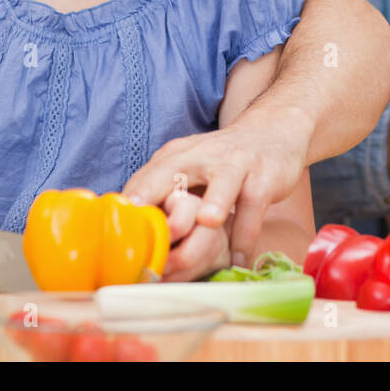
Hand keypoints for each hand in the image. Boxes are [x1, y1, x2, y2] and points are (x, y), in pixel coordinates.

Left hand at [122, 107, 311, 264]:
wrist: (273, 132)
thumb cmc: (222, 160)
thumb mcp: (188, 167)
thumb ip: (162, 191)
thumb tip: (129, 228)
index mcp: (178, 155)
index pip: (148, 175)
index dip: (132, 198)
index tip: (116, 222)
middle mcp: (203, 155)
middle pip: (176, 170)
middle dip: (158, 190)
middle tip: (145, 216)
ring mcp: (235, 164)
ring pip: (224, 181)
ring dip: (216, 200)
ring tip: (207, 221)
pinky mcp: (263, 177)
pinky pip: (254, 207)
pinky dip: (247, 234)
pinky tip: (240, 258)